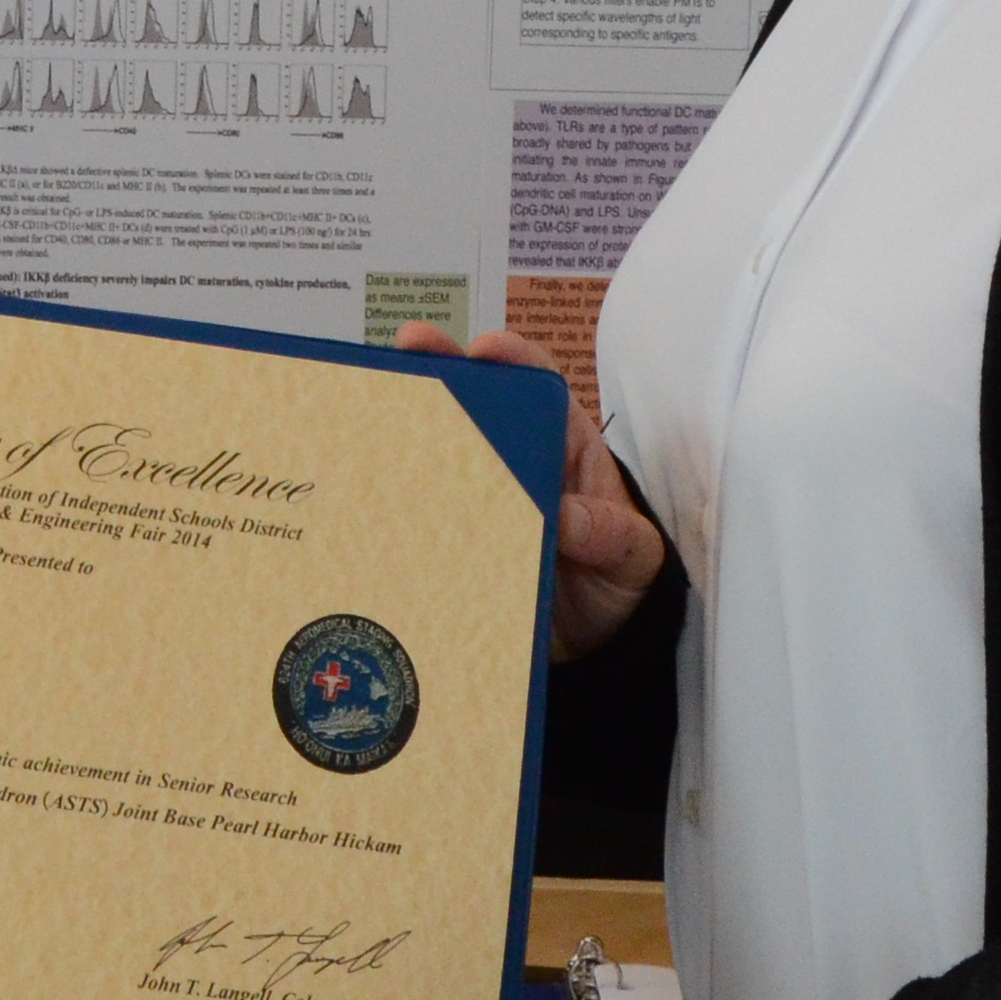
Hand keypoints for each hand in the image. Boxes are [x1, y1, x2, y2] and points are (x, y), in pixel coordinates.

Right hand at [388, 320, 665, 661]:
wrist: (596, 650)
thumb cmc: (622, 584)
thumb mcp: (634, 556)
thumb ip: (610, 533)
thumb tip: (562, 518)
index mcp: (565, 449)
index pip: (539, 388)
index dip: (512, 359)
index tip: (484, 350)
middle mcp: (516, 465)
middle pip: (476, 408)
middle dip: (439, 372)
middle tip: (408, 349)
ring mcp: (481, 502)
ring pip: (441, 457)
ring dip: (405, 429)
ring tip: (368, 407)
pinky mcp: (457, 541)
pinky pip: (426, 517)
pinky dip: (397, 500)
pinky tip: (366, 487)